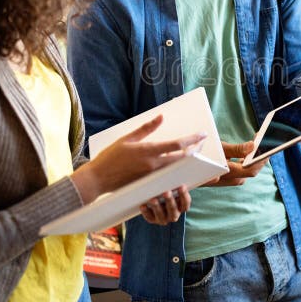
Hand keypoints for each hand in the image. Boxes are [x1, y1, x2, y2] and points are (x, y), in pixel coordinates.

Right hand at [70, 114, 205, 204]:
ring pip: (177, 169)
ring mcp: (152, 176)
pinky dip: (177, 172)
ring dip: (188, 162)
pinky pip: (168, 178)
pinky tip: (182, 168)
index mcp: (148, 151)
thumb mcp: (128, 138)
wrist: (98, 179)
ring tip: (195, 154)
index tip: (202, 134)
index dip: (192, 139)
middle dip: (195, 151)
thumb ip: (146, 128)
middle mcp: (153, 165)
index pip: (177, 145)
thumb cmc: (110, 157)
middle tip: (202, 144)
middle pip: (182, 158)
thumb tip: (161, 117)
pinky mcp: (150, 184)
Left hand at [140, 185, 190, 224]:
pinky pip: (149, 217)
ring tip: (153, 199)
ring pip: (161, 215)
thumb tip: (171, 167)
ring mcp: (163, 219)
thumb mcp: (171, 187)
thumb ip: (172, 181)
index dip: (184, 195)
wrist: (155, 199)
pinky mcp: (152, 220)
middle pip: (173, 209)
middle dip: (170, 200)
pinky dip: (146, 211)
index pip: (186, 203)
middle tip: (166, 192)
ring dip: (157, 207)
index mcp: (181, 207)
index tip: (182, 186)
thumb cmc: (165, 189)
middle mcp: (174, 215)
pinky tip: (143, 205)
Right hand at [202, 141, 267, 186]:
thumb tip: (253, 146)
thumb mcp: (218, 147)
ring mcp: (218, 182)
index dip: (260, 161)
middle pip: (247, 176)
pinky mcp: (215, 180)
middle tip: (264, 150)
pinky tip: (243, 158)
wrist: (176, 161)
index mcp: (222, 171)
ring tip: (255, 153)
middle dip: (258, 164)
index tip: (267, 150)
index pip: (249, 170)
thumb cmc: (198, 151)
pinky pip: (233, 177)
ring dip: (250, 167)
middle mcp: (221, 180)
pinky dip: (241, 168)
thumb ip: (237, 149)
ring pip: (240, 178)